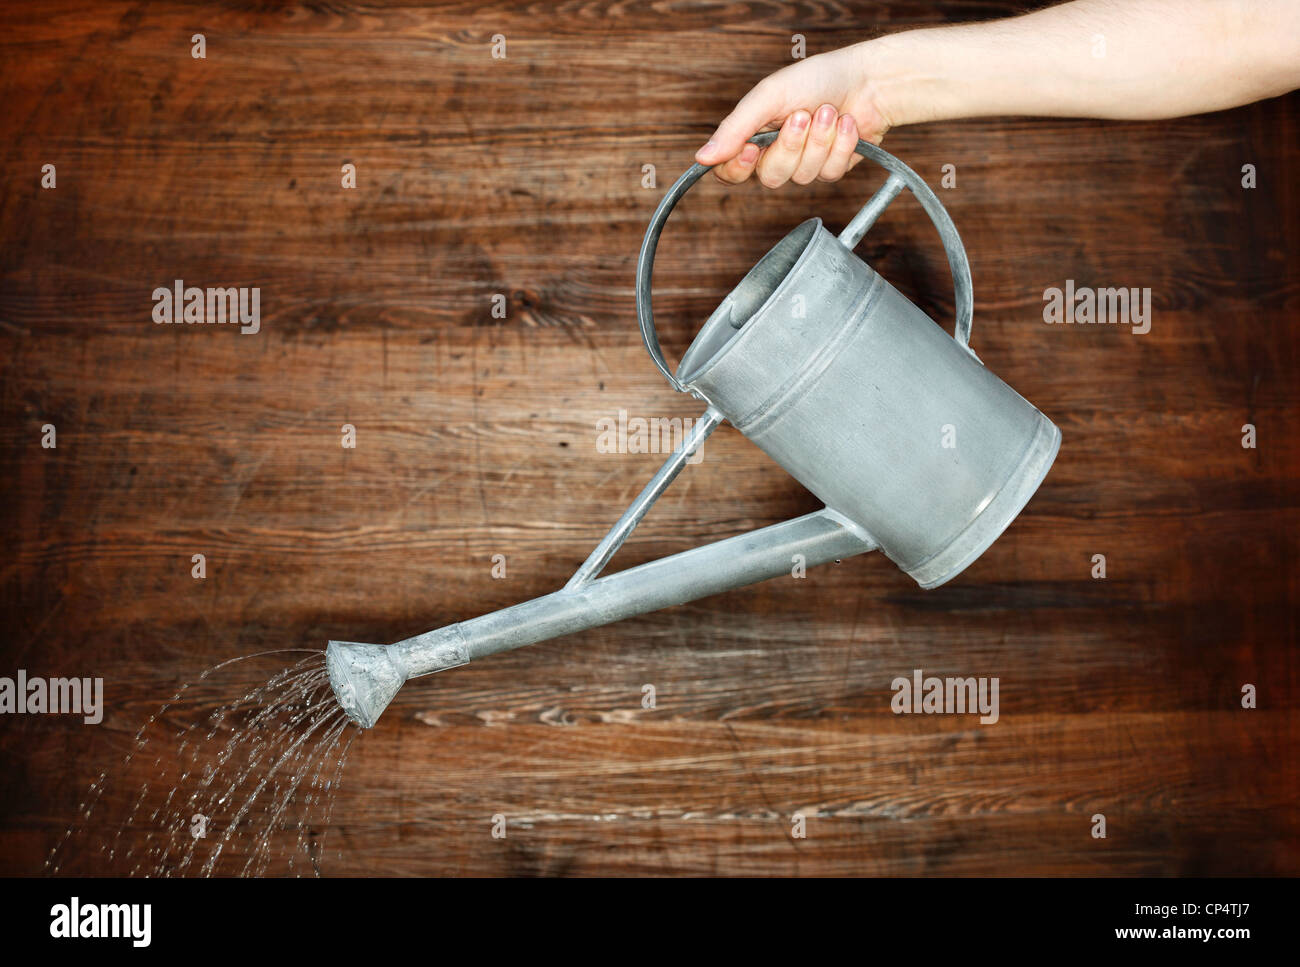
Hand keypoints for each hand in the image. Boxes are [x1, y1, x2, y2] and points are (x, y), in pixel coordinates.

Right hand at [694, 43, 890, 187]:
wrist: (867, 80)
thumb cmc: (816, 78)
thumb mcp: (768, 96)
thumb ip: (734, 128)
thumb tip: (702, 158)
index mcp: (754, 134)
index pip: (730, 171)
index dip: (740, 167)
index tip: (753, 147)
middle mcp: (776, 153)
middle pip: (771, 177)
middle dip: (792, 145)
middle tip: (804, 114)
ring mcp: (805, 164)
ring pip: (803, 176)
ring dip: (820, 140)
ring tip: (829, 112)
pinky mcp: (831, 168)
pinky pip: (830, 174)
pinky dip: (841, 145)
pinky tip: (847, 124)